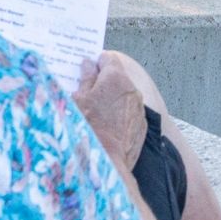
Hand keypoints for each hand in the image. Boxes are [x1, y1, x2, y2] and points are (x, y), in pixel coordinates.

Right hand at [71, 51, 149, 171]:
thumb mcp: (77, 99)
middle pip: (117, 77)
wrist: (105, 161)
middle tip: (86, 93)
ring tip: (96, 113)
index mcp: (115, 78)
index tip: (86, 70)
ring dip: (112, 99)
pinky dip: (120, 115)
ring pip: (124, 96)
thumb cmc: (87, 127)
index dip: (96, 63)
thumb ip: (85, 79)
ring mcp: (139, 109)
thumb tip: (89, 65)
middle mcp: (132, 90)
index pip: (108, 58)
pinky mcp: (142, 126)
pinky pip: (130, 113)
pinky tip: (107, 126)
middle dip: (104, 82)